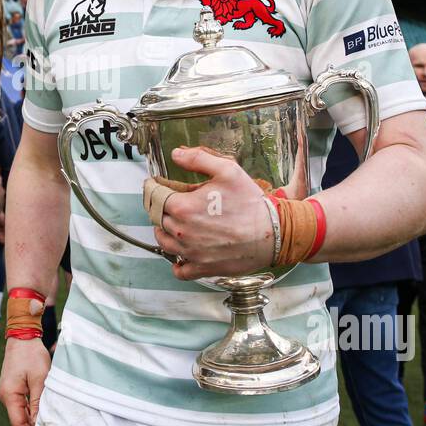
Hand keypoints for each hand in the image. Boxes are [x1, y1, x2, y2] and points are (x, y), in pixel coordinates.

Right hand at [0, 337, 50, 425]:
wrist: (23, 337)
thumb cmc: (32, 356)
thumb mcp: (40, 380)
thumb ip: (38, 402)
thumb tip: (38, 423)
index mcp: (9, 395)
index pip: (18, 423)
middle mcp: (4, 395)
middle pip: (18, 419)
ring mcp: (7, 392)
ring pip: (19, 412)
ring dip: (31, 418)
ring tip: (47, 425)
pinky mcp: (11, 388)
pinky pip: (20, 404)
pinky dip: (29, 410)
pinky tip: (41, 412)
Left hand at [146, 145, 274, 281]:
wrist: (273, 233)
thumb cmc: (251, 203)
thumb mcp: (227, 170)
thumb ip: (198, 159)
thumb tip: (176, 154)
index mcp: (183, 206)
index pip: (154, 196)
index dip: (153, 187)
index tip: (155, 185)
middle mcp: (182, 231)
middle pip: (157, 218)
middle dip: (159, 208)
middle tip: (168, 202)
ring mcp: (190, 252)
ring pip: (164, 242)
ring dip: (165, 232)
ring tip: (175, 224)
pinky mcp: (202, 268)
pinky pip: (179, 270)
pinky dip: (177, 263)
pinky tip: (183, 253)